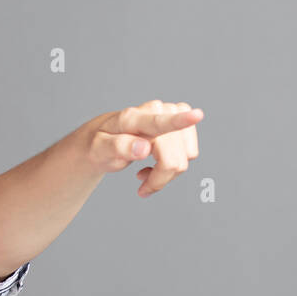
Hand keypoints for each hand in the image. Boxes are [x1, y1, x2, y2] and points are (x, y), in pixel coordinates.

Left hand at [86, 100, 202, 196]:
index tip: (197, 115)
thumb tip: (144, 149)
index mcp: (132, 118)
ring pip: (184, 158)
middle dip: (159, 178)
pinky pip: (189, 154)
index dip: (179, 121)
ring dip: (166, 173)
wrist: (105, 137)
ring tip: (145, 172)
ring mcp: (172, 114)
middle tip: (140, 185)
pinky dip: (174, 166)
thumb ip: (119, 148)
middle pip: (172, 158)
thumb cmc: (100, 144)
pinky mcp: (183, 123)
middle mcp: (156, 111)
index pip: (157, 122)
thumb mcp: (99, 150)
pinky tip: (156, 164)